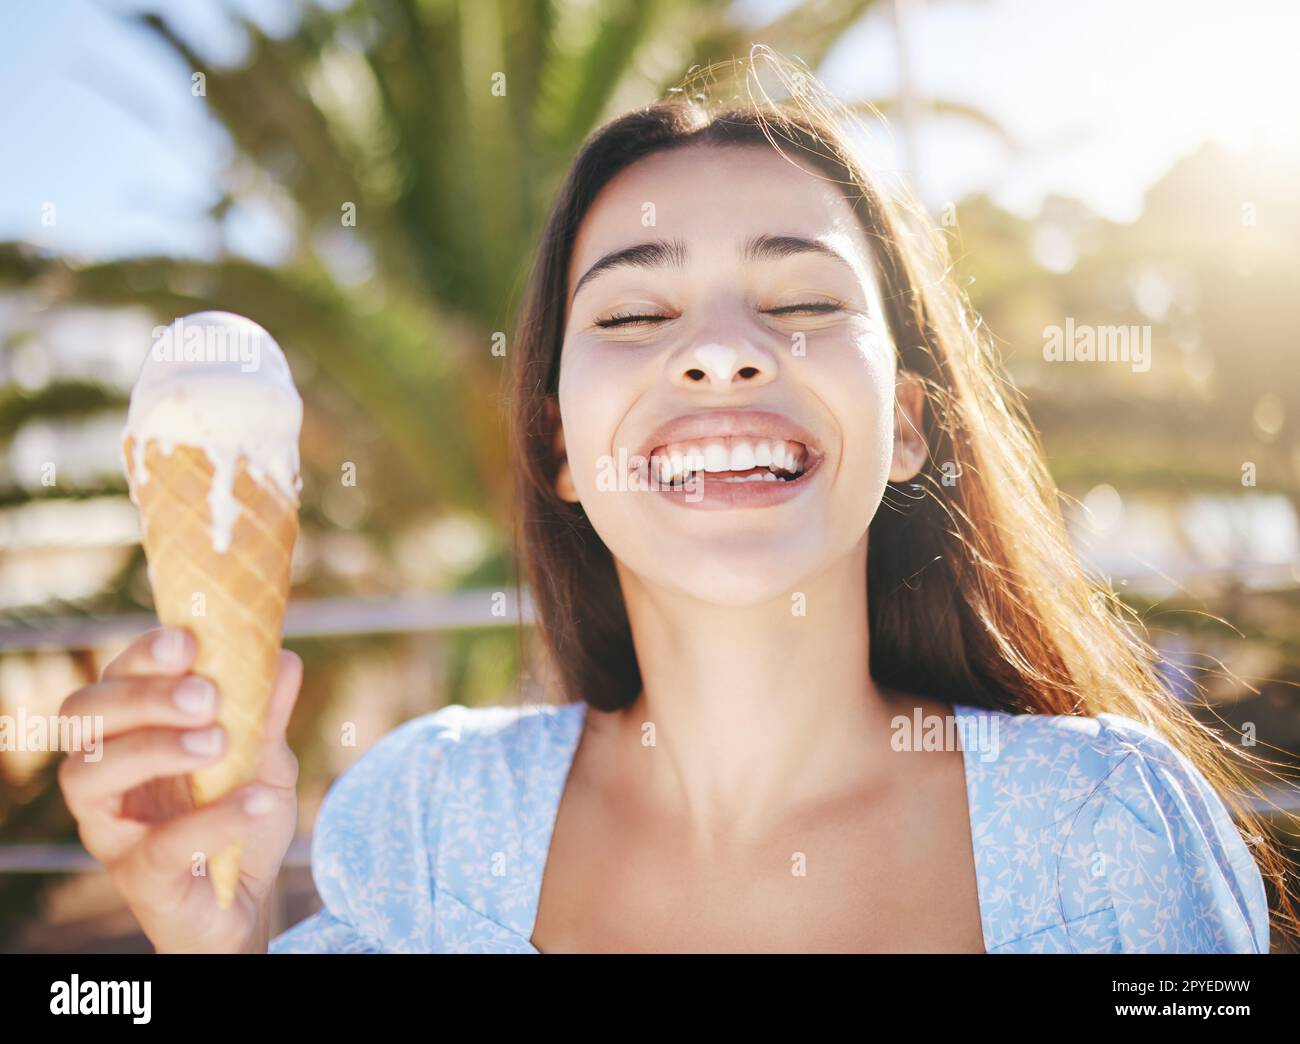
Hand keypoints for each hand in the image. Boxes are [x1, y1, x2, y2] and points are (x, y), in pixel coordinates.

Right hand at [57, 627, 301, 952]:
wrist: (249, 900)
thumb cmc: (240, 818)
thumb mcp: (266, 760)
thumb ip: (268, 714)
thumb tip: (285, 657)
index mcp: (131, 734)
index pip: (112, 679)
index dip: (142, 655)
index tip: (187, 640)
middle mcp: (106, 776)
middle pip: (84, 717)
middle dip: (141, 695)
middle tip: (206, 695)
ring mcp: (112, 828)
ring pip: (89, 776)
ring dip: (154, 748)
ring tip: (220, 744)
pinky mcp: (139, 879)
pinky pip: (157, 847)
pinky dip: (209, 820)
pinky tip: (256, 801)